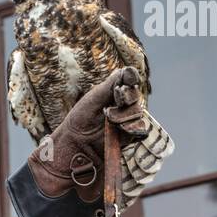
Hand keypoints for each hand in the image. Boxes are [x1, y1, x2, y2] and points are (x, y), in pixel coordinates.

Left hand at [29, 67, 146, 203]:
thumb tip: (130, 70)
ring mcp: (128, 120)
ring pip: (137, 111)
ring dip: (123, 114)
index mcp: (114, 91)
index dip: (130, 78)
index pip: (129, 79)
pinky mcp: (131, 136)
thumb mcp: (95, 98)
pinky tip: (120, 129)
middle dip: (125, 97)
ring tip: (108, 118)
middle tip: (112, 102)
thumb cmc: (81, 119)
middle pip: (135, 95)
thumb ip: (112, 83)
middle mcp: (123, 104)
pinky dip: (131, 127)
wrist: (76, 146)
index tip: (125, 80)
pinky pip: (140, 129)